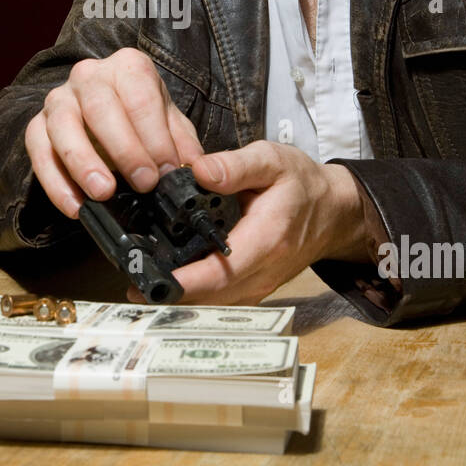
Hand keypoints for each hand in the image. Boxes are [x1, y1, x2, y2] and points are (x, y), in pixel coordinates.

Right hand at [25, 47, 203, 217]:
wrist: (108, 117)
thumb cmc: (142, 119)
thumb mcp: (171, 125)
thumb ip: (184, 145)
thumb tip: (199, 171)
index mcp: (128, 67)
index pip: (140, 95)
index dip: (155, 135)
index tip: (168, 169)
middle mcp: (89, 76)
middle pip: (101, 106)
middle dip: (124, 148)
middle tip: (144, 183)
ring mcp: (59, 99)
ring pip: (63, 124)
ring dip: (83, 162)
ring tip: (103, 193)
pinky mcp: (37, 126)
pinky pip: (38, 151)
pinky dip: (54, 182)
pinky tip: (75, 207)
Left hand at [126, 140, 368, 304]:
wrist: (334, 211)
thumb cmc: (303, 185)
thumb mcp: (273, 161)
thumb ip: (235, 165)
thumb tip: (198, 170)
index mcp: (265, 240)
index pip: (219, 272)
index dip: (183, 282)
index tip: (150, 281)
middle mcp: (262, 272)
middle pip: (209, 297)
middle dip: (169, 292)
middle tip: (131, 281)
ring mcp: (259, 286)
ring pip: (213, 304)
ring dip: (179, 298)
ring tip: (142, 282)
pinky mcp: (255, 289)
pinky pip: (220, 301)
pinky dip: (194, 296)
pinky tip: (170, 282)